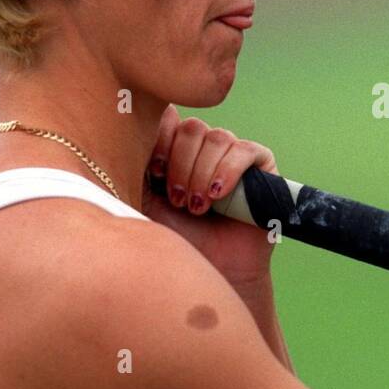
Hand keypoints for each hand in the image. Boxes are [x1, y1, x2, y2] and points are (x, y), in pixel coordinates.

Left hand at [142, 105, 279, 288]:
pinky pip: (245, 150)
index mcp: (175, 148)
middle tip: (178, 201)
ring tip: (197, 207)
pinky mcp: (260, 165)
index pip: (168, 118)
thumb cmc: (176, 239)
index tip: (154, 174)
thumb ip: (136, 163)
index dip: (161, 141)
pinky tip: (218, 195)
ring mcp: (232, 154)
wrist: (212, 270)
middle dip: (181, 165)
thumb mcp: (144, 199)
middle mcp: (204, 147)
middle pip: (192, 127)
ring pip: (217, 137)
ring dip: (202, 174)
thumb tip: (128, 124)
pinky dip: (228, 171)